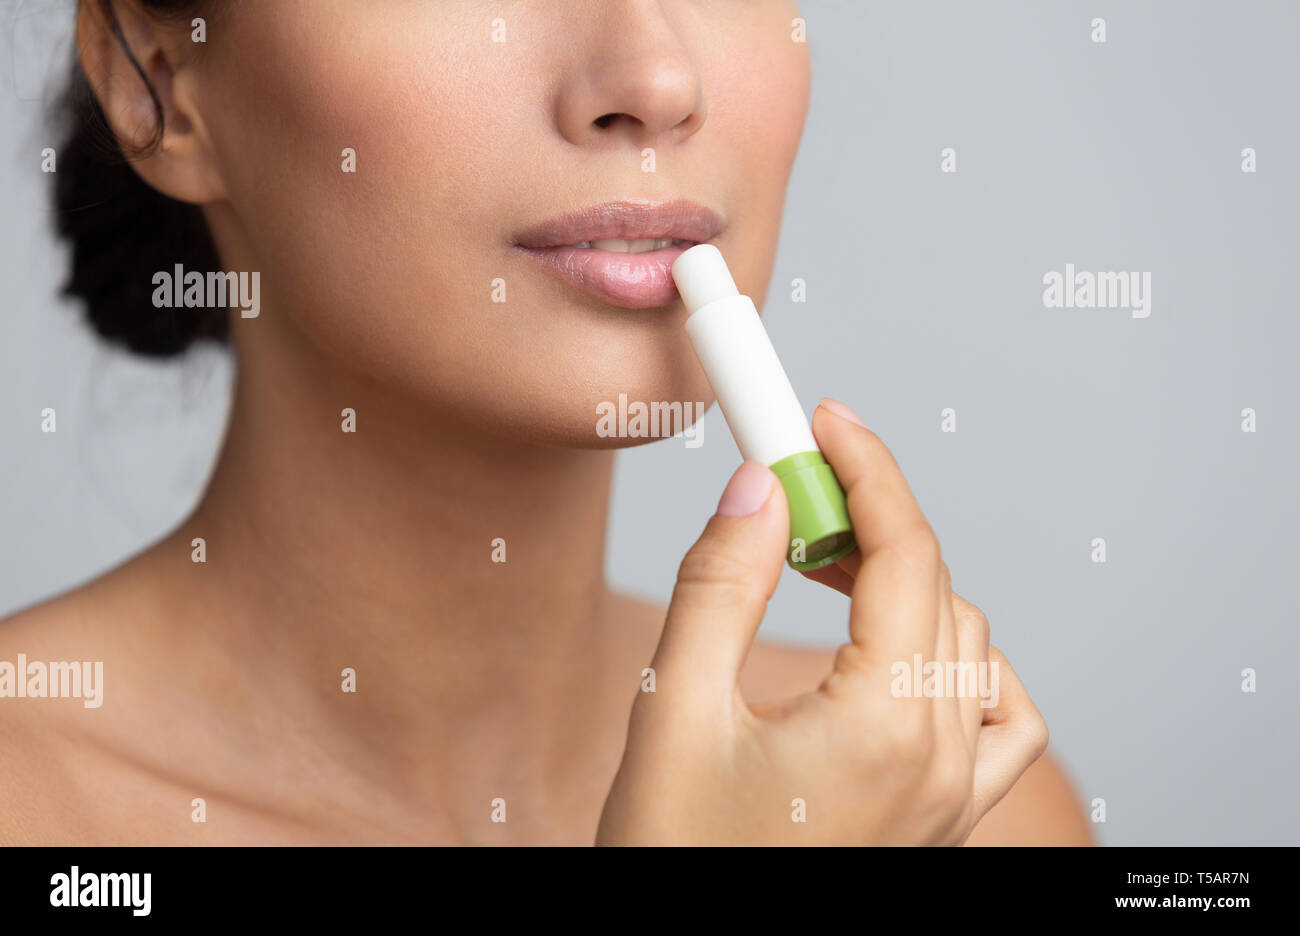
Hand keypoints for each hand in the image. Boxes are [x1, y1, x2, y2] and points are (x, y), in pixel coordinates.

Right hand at [596, 398, 1047, 844]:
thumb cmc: (673, 859)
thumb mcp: (675, 711)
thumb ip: (722, 585)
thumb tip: (762, 489)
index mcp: (884, 728)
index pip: (907, 554)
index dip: (867, 470)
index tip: (824, 421)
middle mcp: (939, 765)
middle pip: (939, 590)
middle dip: (871, 524)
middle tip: (793, 500)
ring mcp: (950, 801)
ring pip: (972, 647)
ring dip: (909, 587)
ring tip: (827, 571)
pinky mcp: (940, 823)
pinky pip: (993, 721)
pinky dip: (959, 663)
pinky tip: (897, 653)